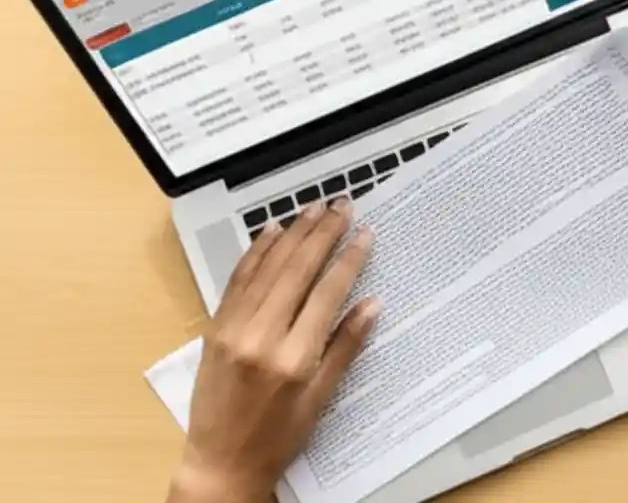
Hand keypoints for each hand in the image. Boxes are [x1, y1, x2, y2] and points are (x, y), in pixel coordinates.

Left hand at [166, 199, 380, 502]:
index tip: (364, 234)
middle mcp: (261, 337)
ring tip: (313, 209)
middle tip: (342, 206)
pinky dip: (255, 253)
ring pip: (267, 269)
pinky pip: (237, 281)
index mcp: (294, 358)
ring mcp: (233, 330)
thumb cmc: (277, 438)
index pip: (327, 293)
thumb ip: (345, 347)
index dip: (348, 259)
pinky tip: (271, 232)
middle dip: (322, 234)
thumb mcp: (321, 399)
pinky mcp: (215, 329)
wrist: (220, 462)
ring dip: (292, 234)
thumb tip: (371, 303)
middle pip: (297, 271)